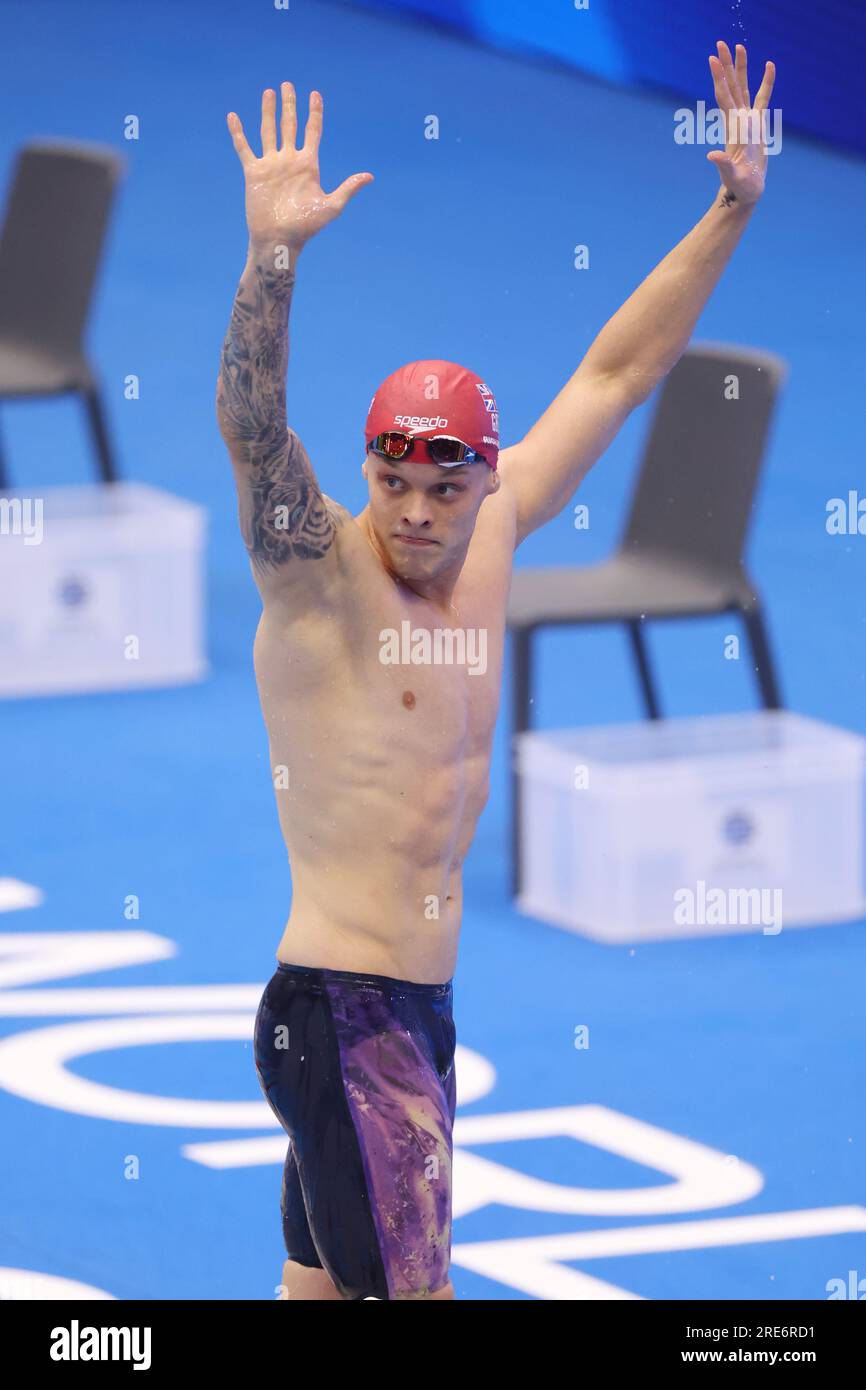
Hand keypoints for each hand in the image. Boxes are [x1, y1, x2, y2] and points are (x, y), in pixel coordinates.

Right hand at [226, 83, 373, 249]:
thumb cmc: (307, 227)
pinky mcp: (254, 172)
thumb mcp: (331, 206)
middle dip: (289, 105)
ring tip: (269, 92)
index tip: (315, 94)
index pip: (312, 131)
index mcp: (308, 164)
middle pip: (290, 125)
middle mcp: (289, 160)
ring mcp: (271, 165)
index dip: (314, 112)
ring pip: (268, 131)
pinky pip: (244, 148)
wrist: (280, 240)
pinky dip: (238, 133)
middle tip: (288, 85)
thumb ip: (348, 188)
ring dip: (268, 111)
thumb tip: (369, 176)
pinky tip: (233, 117)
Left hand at [707, 41, 775, 204]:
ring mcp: (747, 120)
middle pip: (731, 85)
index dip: (719, 78)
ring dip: (742, 68)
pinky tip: (769, 66)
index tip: (713, 59)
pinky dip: (766, 82)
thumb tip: (711, 156)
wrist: (745, 191)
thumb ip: (723, 164)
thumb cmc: (738, 186)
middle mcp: (737, 119)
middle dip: (727, 65)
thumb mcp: (731, 175)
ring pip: (744, 87)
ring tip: (740, 46)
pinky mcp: (757, 124)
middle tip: (721, 43)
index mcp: (732, 127)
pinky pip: (762, 97)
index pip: (723, 96)